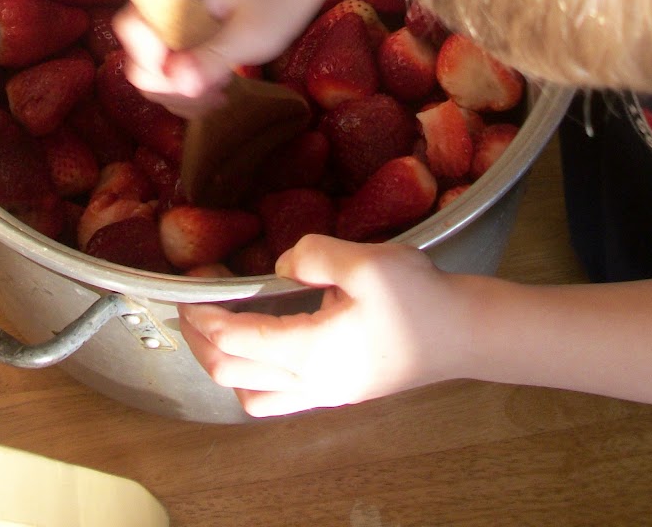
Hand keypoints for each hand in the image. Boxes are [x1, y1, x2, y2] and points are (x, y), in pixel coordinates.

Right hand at [110, 0, 322, 115]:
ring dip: (180, 94)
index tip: (184, 76)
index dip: (149, 60)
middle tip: (213, 94)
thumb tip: (177, 84)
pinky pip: (169, 71)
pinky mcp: (181, 38)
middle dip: (170, 88)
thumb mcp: (249, 35)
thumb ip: (211, 58)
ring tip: (220, 93)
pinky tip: (217, 92)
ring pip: (152, 72)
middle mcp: (162, 6)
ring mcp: (170, 24)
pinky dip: (187, 90)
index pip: (131, 27)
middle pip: (138, 57)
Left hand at [178, 234, 468, 416]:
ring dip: (224, 365)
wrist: (464, 334)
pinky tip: (261, 345)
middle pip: (232, 376)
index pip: (234, 342)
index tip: (186, 290)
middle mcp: (311, 382)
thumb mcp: (366, 262)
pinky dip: (253, 376)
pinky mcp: (339, 391)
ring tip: (218, 328)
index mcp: (310, 352)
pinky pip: (278, 398)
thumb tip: (281, 264)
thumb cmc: (420, 298)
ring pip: (252, 396)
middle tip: (190, 307)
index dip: (202, 318)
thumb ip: (313, 254)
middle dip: (201, 343)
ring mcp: (325, 393)